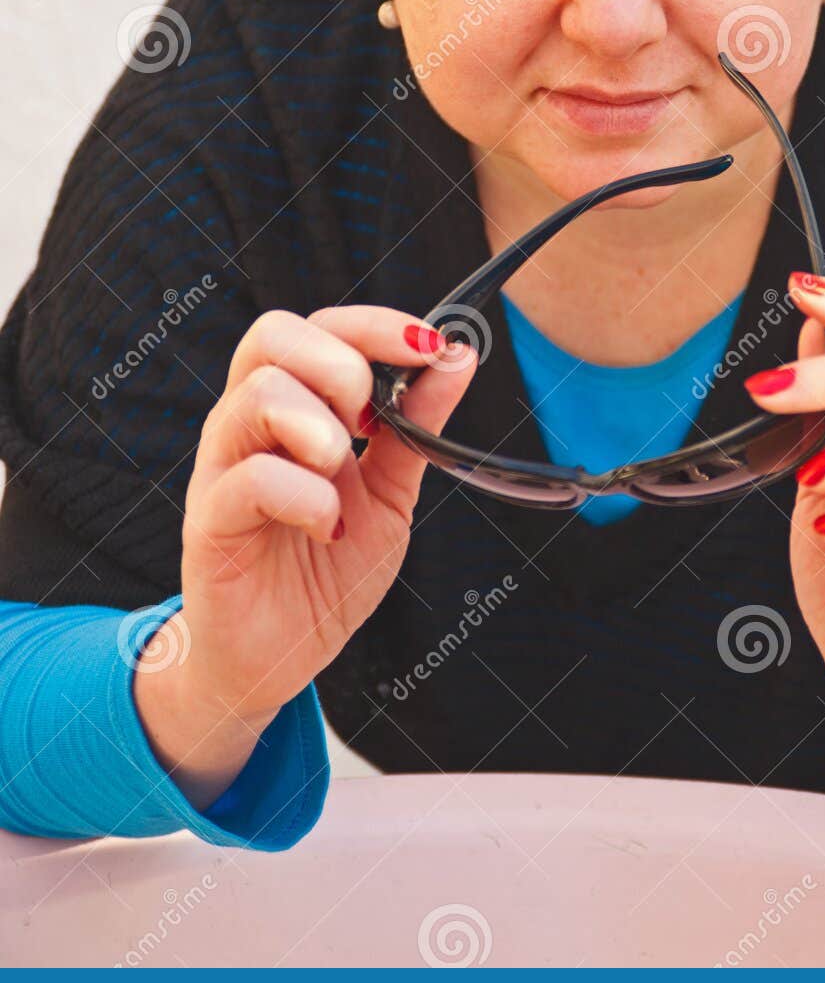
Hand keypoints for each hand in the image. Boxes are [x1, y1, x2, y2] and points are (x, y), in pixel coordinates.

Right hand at [134, 307, 474, 804]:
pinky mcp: (210, 523)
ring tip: (344, 473)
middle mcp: (248, 423)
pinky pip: (250, 478)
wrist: (277, 656)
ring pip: (258, 394)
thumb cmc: (326, 566)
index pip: (318, 327)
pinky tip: (331, 528)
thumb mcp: (390, 492)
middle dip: (340, 363)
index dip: (374, 326)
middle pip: (272, 335)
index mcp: (291, 406)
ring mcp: (223, 469)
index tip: (430, 348)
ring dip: (321, 427)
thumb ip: (417, 428)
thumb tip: (457, 358)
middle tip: (369, 421)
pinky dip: (307, 497)